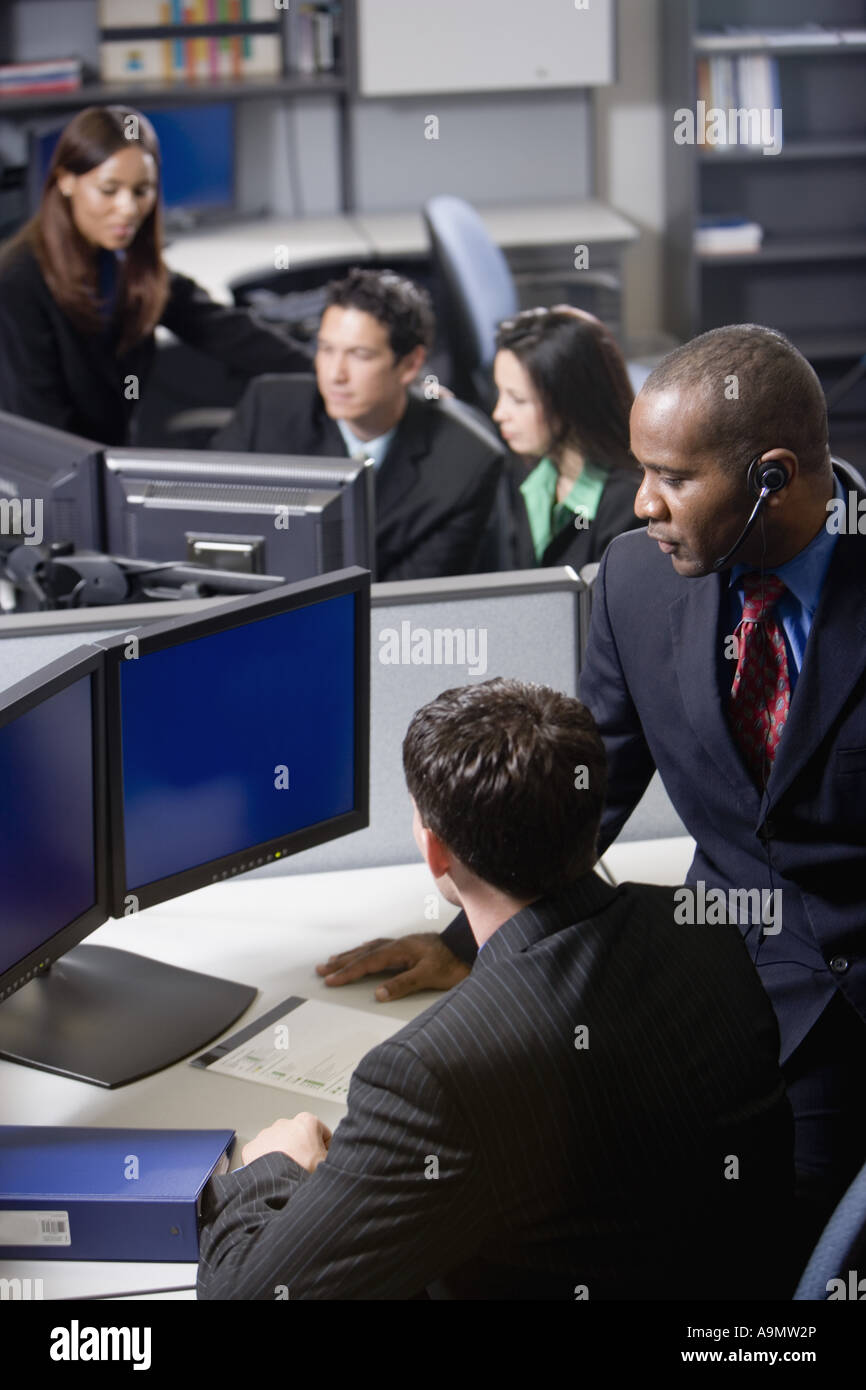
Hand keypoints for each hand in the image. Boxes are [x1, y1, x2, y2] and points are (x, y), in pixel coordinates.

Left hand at [242, 1114, 331, 1172]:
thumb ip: (334, 1154)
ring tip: (288, 1174)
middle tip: (304, 1168)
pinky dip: (266, 1163)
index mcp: (306, 1121)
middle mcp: (285, 1123)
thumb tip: (337, 1159)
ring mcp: (266, 1134)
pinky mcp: (252, 1148)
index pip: (321, 1133)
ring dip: (282, 1155)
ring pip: (278, 1144)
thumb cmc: (304, 1173)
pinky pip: (261, 1154)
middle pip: (298, 1137)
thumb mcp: (330, 1161)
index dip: (325, 1149)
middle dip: (301, 1150)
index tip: (322, 1159)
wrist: (280, 1188)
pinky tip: (274, 1175)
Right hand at [316, 932, 469, 999]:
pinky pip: (380, 947)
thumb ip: (403, 984)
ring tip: (335, 959)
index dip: (347, 972)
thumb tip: (378, 993)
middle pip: (364, 953)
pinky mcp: (410, 947)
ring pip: (370, 948)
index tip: (329, 980)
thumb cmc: (454, 962)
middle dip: (342, 962)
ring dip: (352, 955)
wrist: (471, 948)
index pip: (367, 963)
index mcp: (399, 950)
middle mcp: (398, 944)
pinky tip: (367, 951)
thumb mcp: (429, 976)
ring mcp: (403, 944)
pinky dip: (367, 950)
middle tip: (321, 969)